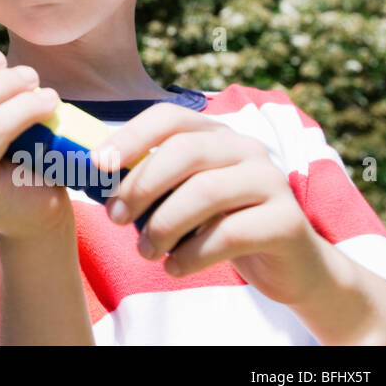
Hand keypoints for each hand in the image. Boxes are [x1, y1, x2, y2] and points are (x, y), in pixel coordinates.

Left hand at [95, 102, 324, 303]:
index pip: (169, 117)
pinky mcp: (286, 221)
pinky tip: (174, 267)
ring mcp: (271, 181)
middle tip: (116, 217)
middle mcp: (246, 148)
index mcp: (216, 134)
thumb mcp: (183, 196)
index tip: (97, 164)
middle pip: (185, 151)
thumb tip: (94, 176)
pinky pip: (230, 233)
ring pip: (206, 192)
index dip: (130, 137)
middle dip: (141, 184)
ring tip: (145, 251)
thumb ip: (151, 181)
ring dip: (164, 225)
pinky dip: (192, 254)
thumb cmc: (221, 225)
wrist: (290, 265)